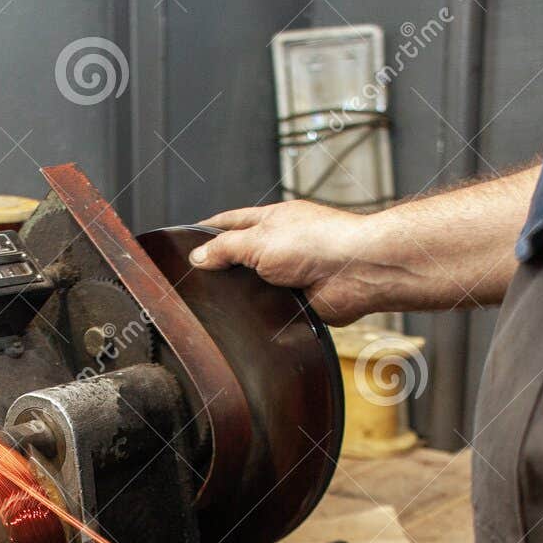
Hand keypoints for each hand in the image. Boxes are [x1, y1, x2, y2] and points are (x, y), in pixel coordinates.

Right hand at [188, 201, 395, 324]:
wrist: (356, 271)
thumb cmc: (320, 242)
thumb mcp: (258, 239)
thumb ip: (225, 248)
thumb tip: (198, 256)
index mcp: (271, 221)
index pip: (231, 222)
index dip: (207, 231)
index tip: (185, 241)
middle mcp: (281, 246)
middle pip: (242, 256)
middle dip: (222, 267)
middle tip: (196, 280)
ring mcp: (291, 274)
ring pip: (256, 286)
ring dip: (243, 294)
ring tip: (219, 305)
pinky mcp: (300, 301)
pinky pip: (273, 310)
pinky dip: (262, 315)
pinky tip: (248, 321)